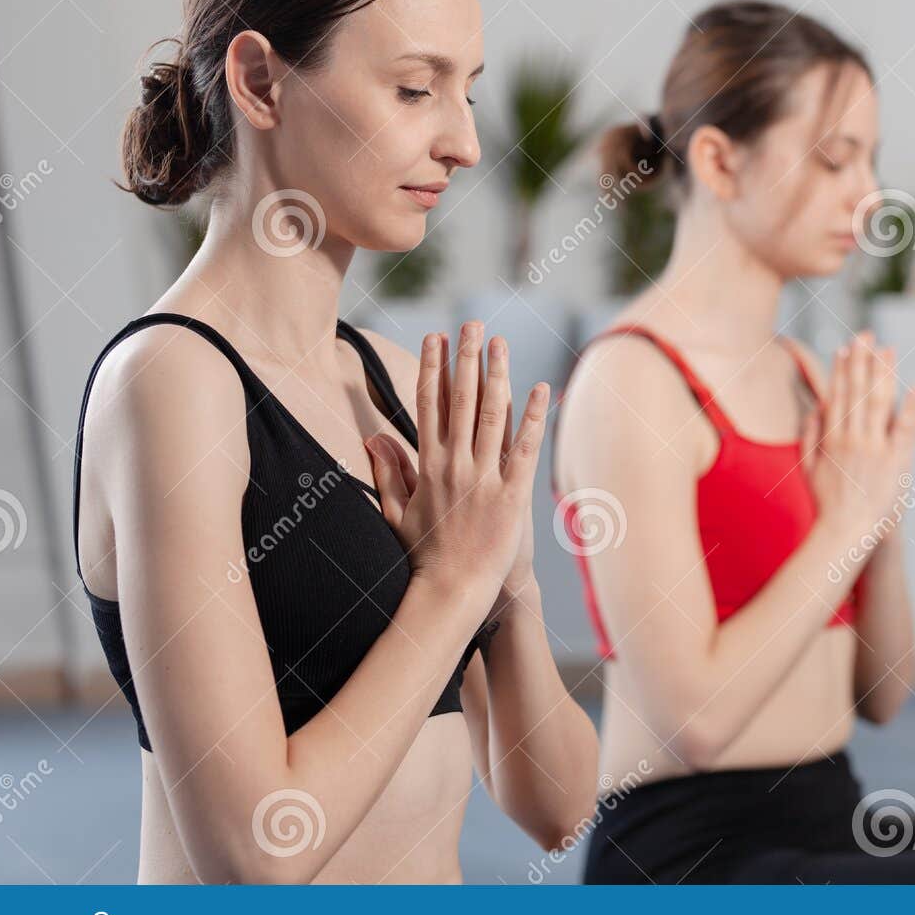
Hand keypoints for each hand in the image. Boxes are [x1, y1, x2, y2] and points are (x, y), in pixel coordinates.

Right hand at [364, 323, 548, 605]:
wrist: (453, 592)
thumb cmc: (425, 555)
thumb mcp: (398, 512)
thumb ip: (387, 472)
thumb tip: (374, 437)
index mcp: (428, 465)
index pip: (429, 405)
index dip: (432, 368)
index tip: (434, 338)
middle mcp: (455, 464)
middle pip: (461, 400)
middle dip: (466, 357)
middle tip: (471, 323)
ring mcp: (484, 478)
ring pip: (492, 415)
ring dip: (497, 374)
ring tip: (500, 342)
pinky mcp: (512, 495)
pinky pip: (524, 447)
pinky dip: (533, 416)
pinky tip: (541, 388)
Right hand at [803, 332, 914, 538]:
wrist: (844, 532)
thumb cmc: (826, 504)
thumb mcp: (808, 467)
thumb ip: (809, 435)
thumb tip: (814, 408)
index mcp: (832, 439)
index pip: (837, 395)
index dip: (841, 369)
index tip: (845, 347)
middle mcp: (852, 439)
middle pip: (857, 391)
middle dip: (861, 360)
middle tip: (866, 334)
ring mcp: (874, 449)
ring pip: (879, 403)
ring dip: (883, 373)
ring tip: (887, 349)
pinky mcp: (895, 462)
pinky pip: (904, 430)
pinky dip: (910, 407)